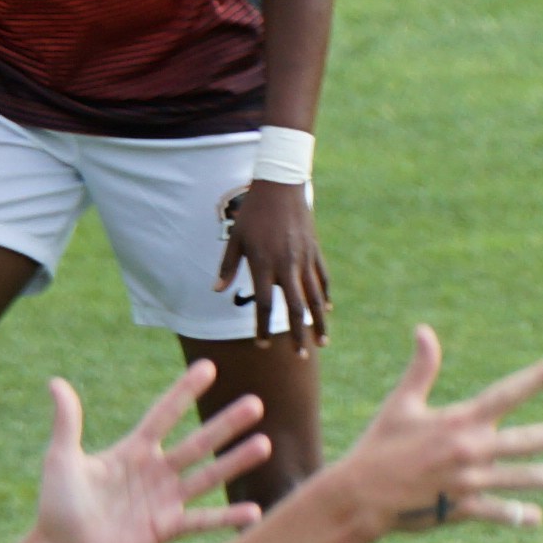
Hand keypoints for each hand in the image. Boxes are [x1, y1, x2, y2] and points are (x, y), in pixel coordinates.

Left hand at [30, 366, 269, 542]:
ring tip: (264, 445)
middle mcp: (155, 473)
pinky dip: (228, 517)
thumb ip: (67, 423)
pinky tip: (255, 511)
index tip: (208, 367)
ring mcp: (164, 501)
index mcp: (132, 453)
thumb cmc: (57, 508)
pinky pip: (203, 521)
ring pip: (208, 477)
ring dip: (236, 462)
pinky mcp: (167, 529)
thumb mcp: (61, 460)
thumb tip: (55, 382)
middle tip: (255, 403)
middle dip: (226, 424)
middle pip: (197, 443)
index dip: (184, 391)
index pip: (163, 415)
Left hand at [219, 177, 333, 346]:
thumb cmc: (253, 213)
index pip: (265, 304)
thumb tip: (216, 291)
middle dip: (298, 334)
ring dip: (319, 321)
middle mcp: (288, 265)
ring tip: (322, 342)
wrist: (281, 186)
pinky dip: (324, 295)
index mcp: (265, 264)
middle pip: (295, 307)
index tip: (262, 345)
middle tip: (301, 355)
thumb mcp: (235, 239)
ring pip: (315, 296)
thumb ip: (228, 267)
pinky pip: (322, 278)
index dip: (263, 327)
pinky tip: (326, 309)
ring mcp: (305, 258)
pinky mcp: (315, 250)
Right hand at [320, 329, 542, 538]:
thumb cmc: (378, 447)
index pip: (507, 394)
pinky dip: (513, 515)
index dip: (538, 378)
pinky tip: (535, 518)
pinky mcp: (459, 508)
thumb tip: (424, 330)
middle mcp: (470, 451)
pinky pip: (493, 511)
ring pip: (519, 478)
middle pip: (526, 441)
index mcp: (459, 422)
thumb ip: (421, 370)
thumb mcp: (400, 405)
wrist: (356, 496)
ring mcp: (467, 482)